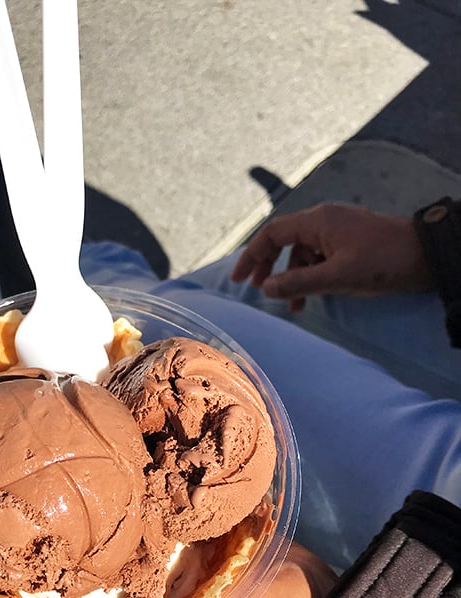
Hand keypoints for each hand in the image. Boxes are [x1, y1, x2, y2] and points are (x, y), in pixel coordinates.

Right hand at [231, 203, 432, 311]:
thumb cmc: (381, 261)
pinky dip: (311, 277)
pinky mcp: (349, 243)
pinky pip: (319, 258)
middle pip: (284, 241)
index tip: (240, 280)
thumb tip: (265, 288)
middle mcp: (323, 221)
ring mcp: (337, 231)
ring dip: (292, 278)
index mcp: (317, 222)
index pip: (272, 234)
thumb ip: (298, 283)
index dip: (252, 255)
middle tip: (258, 290)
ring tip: (292, 307)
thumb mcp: (336, 276)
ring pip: (302, 253)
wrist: (425, 255)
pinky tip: (312, 299)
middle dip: (268, 266)